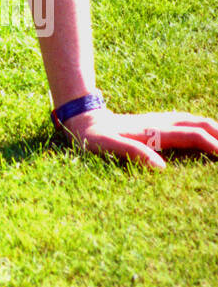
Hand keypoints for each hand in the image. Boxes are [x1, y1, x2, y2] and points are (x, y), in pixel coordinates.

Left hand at [61, 108, 217, 169]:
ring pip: (192, 120)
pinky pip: (183, 122)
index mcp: (153, 131)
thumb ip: (134, 153)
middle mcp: (159, 122)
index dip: (212, 144)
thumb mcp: (107, 146)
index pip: (191, 135)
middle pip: (197, 123)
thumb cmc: (93, 137)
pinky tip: (203, 132)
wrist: (82, 119)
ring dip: (212, 128)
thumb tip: (161, 167)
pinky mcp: (153, 123)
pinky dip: (199, 126)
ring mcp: (157, 121)